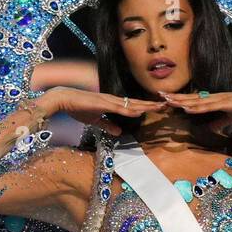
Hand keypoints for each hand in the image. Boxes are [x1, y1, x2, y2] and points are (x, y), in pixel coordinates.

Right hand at [44, 87, 164, 135]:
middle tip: (168, 104)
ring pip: (131, 104)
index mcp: (113, 104)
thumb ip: (107, 125)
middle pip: (137, 103)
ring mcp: (109, 100)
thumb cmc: (77, 108)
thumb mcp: (95, 120)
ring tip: (159, 106)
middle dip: (152, 104)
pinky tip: (138, 111)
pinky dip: (129, 110)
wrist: (64, 100)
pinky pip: (118, 108)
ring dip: (145, 106)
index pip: (133, 106)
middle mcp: (114, 100)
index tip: (159, 108)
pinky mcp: (102, 103)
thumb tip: (119, 132)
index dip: (146, 107)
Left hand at [156, 90, 231, 132]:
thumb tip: (209, 128)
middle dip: (175, 97)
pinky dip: (196, 107)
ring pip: (196, 100)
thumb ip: (219, 122)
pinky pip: (208, 106)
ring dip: (181, 100)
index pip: (194, 100)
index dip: (181, 99)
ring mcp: (219, 99)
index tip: (167, 99)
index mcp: (215, 100)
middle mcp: (215, 97)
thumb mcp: (230, 118)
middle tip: (159, 95)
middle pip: (191, 97)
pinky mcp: (225, 103)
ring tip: (167, 100)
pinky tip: (186, 107)